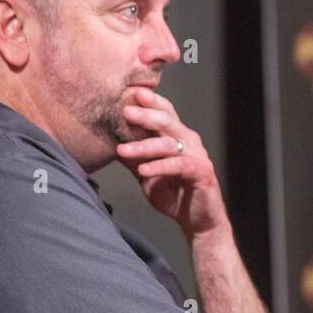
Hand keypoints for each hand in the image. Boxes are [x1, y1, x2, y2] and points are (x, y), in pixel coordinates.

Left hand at [115, 87, 227, 238]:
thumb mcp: (146, 172)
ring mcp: (197, 155)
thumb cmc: (173, 192)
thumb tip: (110, 140)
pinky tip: (143, 170)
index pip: (164, 112)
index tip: (130, 93)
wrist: (197, 220)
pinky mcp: (202, 172)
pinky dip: (160, 166)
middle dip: (146, 115)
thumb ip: (133, 156)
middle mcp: (188, 141)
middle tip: (126, 111)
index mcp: (176, 136)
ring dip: (144, 146)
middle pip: (167, 121)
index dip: (150, 102)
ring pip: (169, 143)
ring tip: (122, 150)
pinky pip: (179, 165)